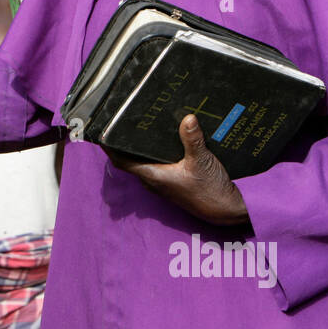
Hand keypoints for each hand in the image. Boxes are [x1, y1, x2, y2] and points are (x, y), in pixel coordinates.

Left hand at [105, 115, 248, 225]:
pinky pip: (156, 166)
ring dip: (139, 149)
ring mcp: (162, 183)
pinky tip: (163, 142)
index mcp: (153, 176)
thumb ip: (192, 139)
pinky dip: (154, 154)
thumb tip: (187, 118)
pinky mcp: (173, 183)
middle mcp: (153, 181)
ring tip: (140, 127)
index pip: (121, 161)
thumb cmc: (210, 190)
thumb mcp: (202, 161)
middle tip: (122, 122)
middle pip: (130, 160)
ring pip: (143, 163)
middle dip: (124, 143)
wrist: (226, 210)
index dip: (109, 147)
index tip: (101, 132)